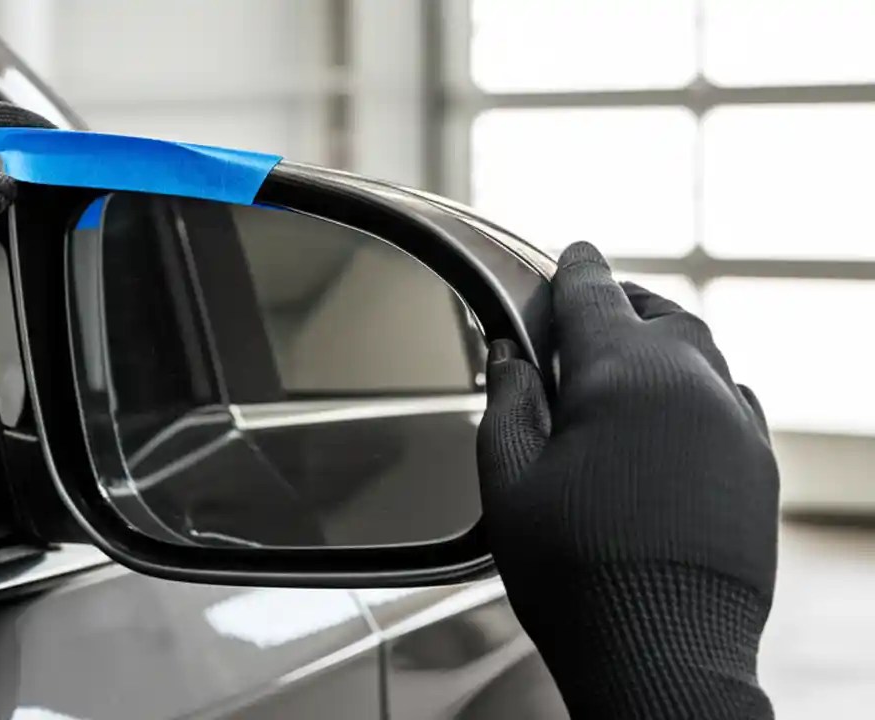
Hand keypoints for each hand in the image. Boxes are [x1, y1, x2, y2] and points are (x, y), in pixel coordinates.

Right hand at [478, 242, 778, 717]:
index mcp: (621, 374)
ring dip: (662, 344)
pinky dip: (697, 390)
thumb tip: (511, 355)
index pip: (594, 293)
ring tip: (629, 361)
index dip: (574, 269)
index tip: (571, 251)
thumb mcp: (508, 480)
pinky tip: (672, 416)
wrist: (662, 650)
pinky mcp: (758, 466)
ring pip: (702, 355)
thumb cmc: (574, 571)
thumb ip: (508, 402)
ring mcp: (736, 424)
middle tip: (592, 308)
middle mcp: (691, 384)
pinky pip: (731, 400)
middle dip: (622, 302)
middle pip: (659, 313)